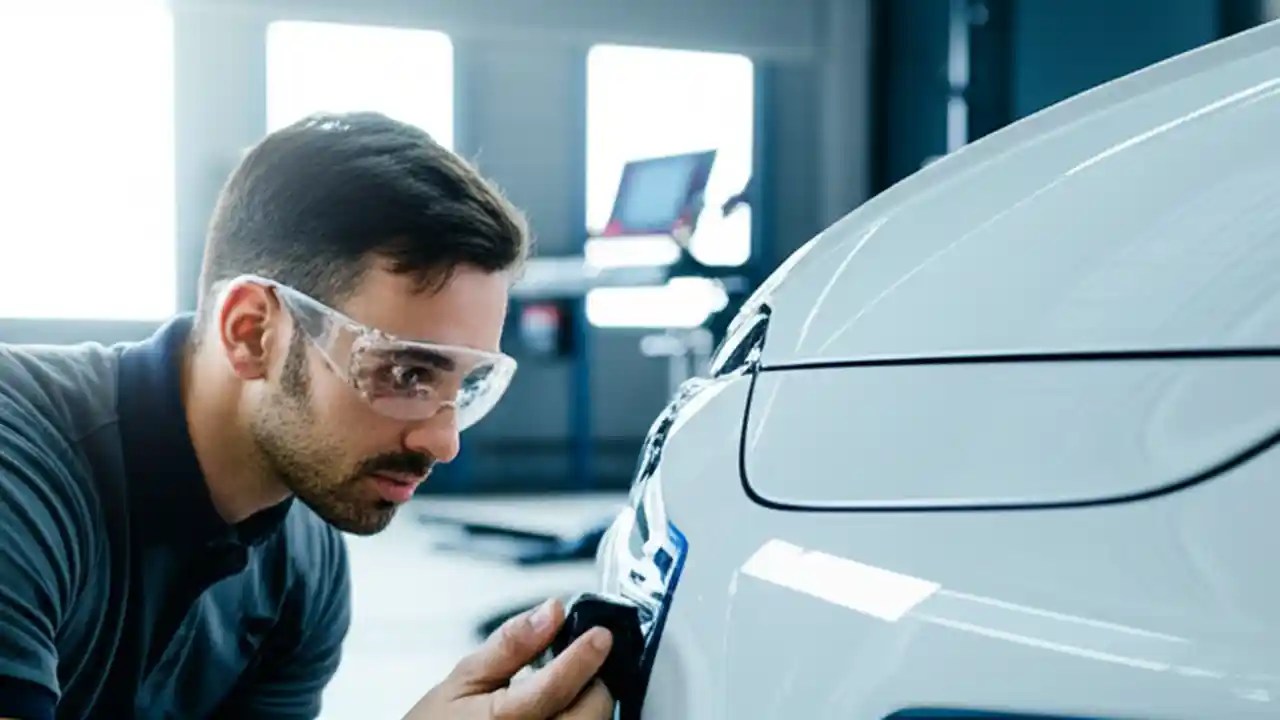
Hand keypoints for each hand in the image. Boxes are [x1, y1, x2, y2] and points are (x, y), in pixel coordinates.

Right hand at [402, 598, 615, 718]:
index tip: (600, 634)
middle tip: (576, 669)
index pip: (556, 686)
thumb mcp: (464, 679)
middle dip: (592, 684)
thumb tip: (551, 611)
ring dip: (588, 706)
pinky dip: (579, 718)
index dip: (584, 655)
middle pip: (591, 711)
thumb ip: (510, 645)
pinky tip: (559, 713)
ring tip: (560, 696)